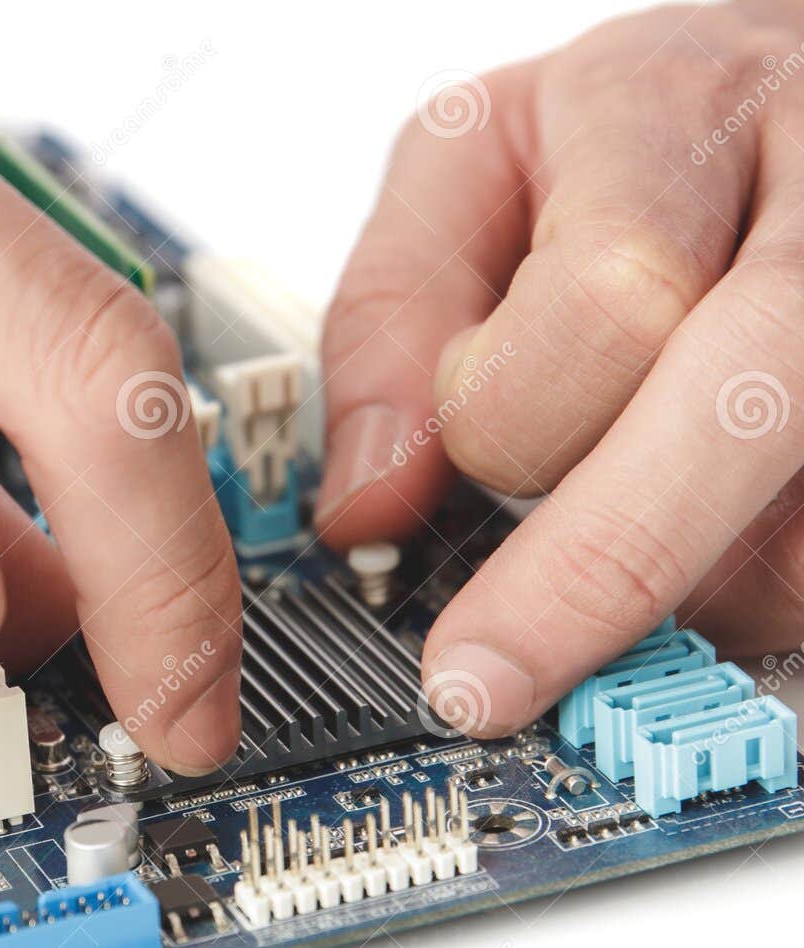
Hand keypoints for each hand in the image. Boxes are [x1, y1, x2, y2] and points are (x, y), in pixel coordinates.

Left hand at [317, 2, 803, 735]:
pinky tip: (695, 536)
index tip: (422, 500)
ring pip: (799, 517)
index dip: (506, 420)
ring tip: (612, 514)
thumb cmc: (623, 135)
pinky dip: (744, 588)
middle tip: (480, 682)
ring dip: (679, 575)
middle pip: (736, 410)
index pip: (606, 302)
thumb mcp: (461, 172)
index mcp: (671, 112)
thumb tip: (364, 506)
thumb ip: (390, 321)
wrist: (786, 87)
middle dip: (587, 574)